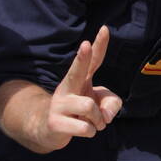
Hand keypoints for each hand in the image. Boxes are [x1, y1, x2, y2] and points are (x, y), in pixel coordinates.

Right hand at [41, 25, 122, 152]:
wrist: (48, 129)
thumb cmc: (79, 112)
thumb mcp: (101, 106)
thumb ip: (112, 104)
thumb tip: (107, 116)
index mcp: (80, 79)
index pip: (92, 60)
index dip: (99, 45)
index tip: (105, 29)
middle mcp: (68, 87)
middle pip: (77, 71)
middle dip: (82, 58)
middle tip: (85, 45)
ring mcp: (59, 104)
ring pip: (90, 108)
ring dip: (98, 120)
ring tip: (92, 123)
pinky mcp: (55, 122)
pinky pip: (85, 127)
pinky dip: (91, 131)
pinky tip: (82, 130)